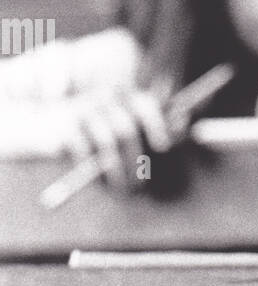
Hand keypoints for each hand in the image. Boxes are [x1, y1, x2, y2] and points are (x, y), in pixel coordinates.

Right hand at [61, 86, 182, 191]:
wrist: (47, 123)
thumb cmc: (96, 130)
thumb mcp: (123, 127)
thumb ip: (153, 126)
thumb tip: (181, 128)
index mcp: (124, 95)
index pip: (144, 106)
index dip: (156, 125)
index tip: (162, 147)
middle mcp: (105, 98)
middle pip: (126, 130)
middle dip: (135, 162)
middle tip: (140, 185)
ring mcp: (84, 110)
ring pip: (107, 144)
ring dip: (117, 172)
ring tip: (122, 190)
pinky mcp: (66, 126)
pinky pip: (84, 151)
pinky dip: (93, 171)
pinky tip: (99, 184)